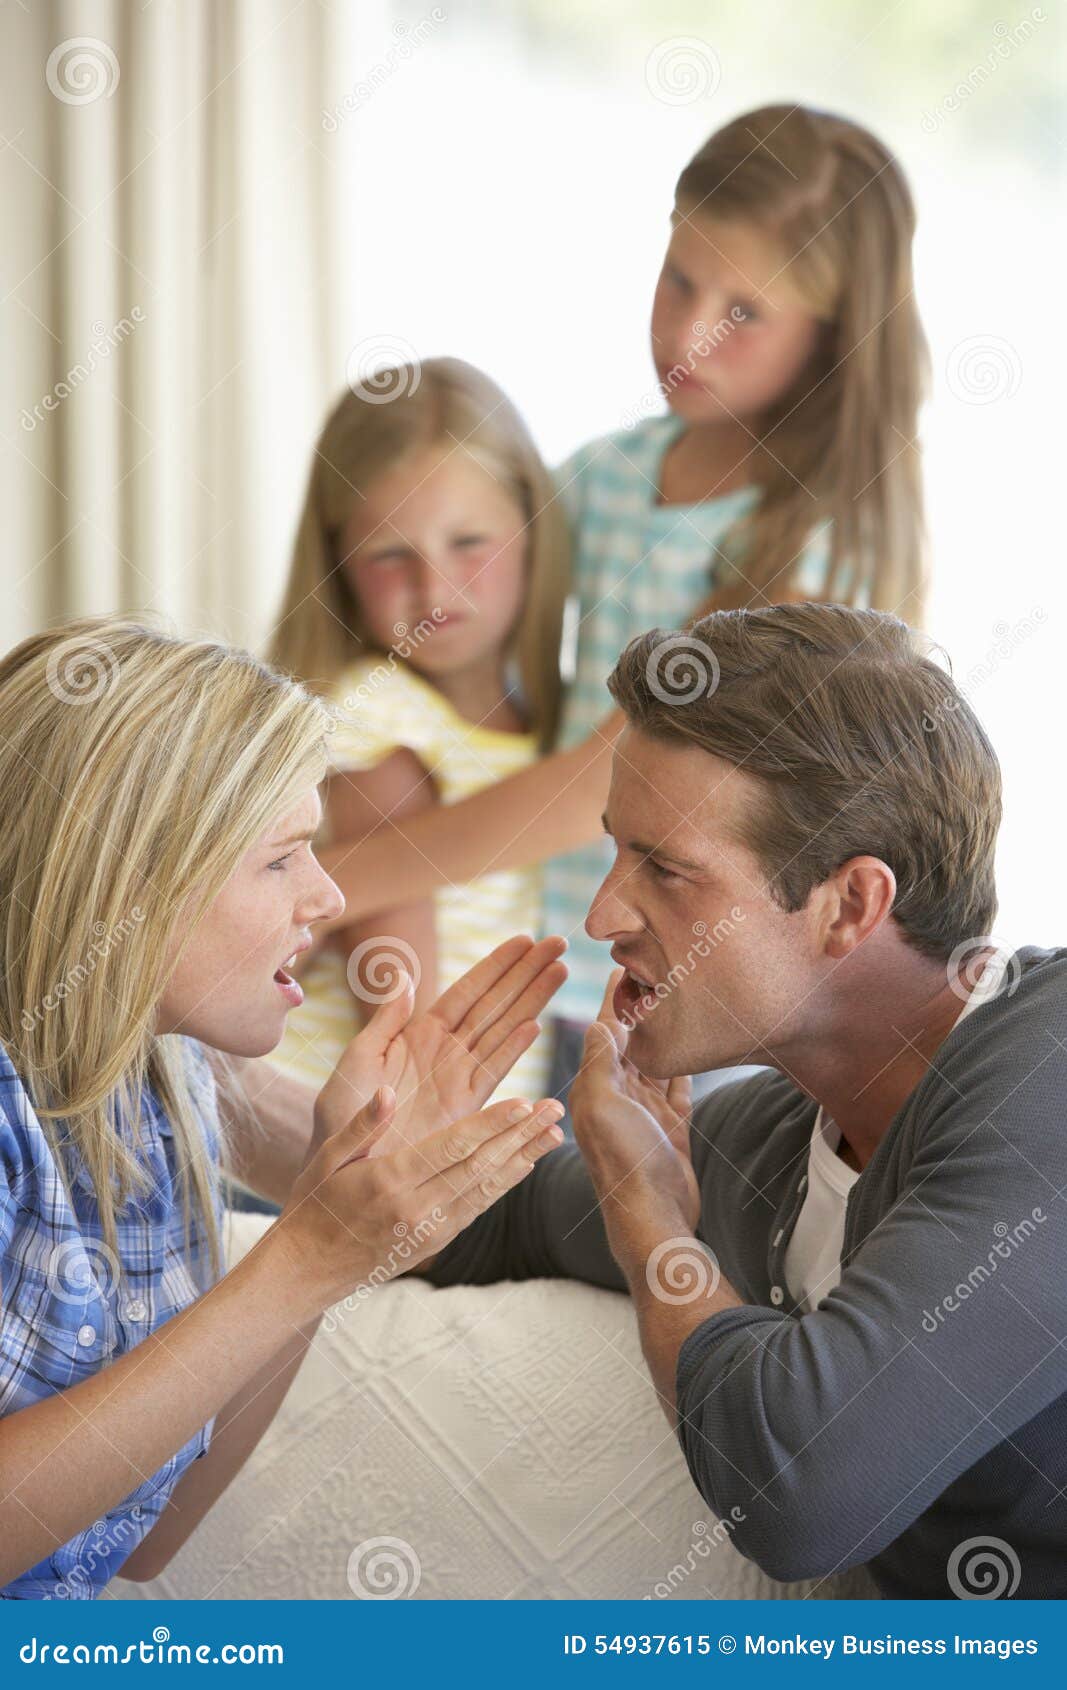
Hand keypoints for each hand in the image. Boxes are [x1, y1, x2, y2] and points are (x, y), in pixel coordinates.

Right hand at [273, 1084, 565, 1315]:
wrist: (307, 1269)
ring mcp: (429, 1229)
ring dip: (524, 1159)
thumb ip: (362, 1124)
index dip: (492, 1124)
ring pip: (486, 1188)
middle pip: (481, 1166)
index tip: (525, 1103)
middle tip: (556, 1109)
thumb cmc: (313, 1204)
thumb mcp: (328, 1158)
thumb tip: (388, 1091)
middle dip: (522, 1136)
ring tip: (554, 1135)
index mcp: (390, 1180)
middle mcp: (417, 1208)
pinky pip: (477, 1208)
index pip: (453, 1146)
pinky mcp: (435, 1242)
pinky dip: (504, 1185)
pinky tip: (524, 1165)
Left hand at [310, 935, 566, 1164]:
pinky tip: (535, 1026)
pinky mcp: (465, 1109)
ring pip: (503, 1030)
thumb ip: (385, 1020)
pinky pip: (492, 1072)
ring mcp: (459, 1079)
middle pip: (495, 1004)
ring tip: (560, 971)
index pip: (467, 991)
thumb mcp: (359, 1059)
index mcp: (420, 1033)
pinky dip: (513, 1050)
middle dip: (526, 974)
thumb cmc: (341, 1114)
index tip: (525, 941)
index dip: (497, 966)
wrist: (343, 1168)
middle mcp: (447, 1051)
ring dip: (531, 1001)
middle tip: (557, 945)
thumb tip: (402, 974)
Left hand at [569, 969, 699, 1260]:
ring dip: (662, 1032)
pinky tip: (691, 1041)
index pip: (603, 1031)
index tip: (622, 963)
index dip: (611, 999)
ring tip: (676, 999)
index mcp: (593, 1087)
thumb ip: (599, 1062)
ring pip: (654, 1060)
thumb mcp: (602, 1105)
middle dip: (638, 1008)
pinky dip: (682, 1064)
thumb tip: (602, 1021)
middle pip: (629, 1041)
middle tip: (657, 972)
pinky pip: (676, 1086)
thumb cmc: (623, 1164)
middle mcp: (616, 1096)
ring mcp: (644, 1113)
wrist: (654, 1218)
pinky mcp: (670, 1128)